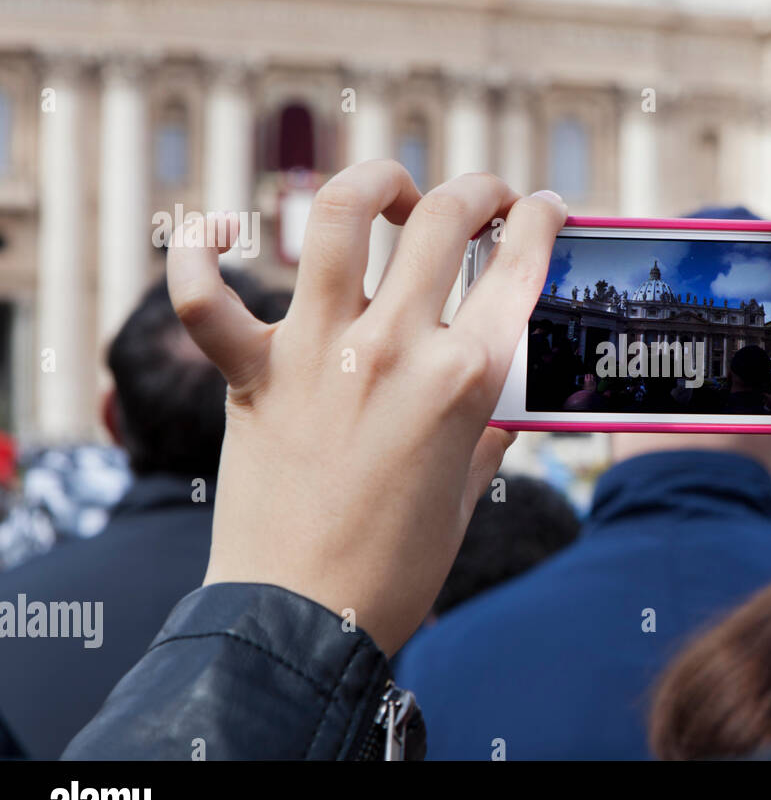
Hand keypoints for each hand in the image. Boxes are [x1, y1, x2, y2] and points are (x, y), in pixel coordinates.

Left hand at [167, 165, 566, 653]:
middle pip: (442, 219)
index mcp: (465, 379)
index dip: (540, 223)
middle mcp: (394, 347)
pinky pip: (202, 294)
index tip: (544, 208)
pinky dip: (196, 251)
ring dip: (370, 183)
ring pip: (337, 216)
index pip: (517, 268)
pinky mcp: (252, 373)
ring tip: (387, 194)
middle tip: (484, 200)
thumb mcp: (469, 488)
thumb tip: (498, 401)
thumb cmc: (398, 564)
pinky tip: (217, 230)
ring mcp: (318, 352)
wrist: (306, 617)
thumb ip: (488, 430)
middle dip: (477, 190)